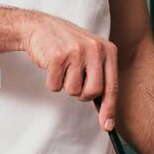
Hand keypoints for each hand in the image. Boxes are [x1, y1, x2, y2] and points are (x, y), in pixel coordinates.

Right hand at [22, 12, 117, 130]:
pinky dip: (52, 81)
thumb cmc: (68, 45)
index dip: (110, 109)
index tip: (108, 126)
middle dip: (81, 94)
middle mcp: (95, 49)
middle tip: (74, 80)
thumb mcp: (91, 55)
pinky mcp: (58, 57)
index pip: (112, 86)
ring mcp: (77, 52)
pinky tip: (52, 66)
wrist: (41, 27)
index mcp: (108, 50)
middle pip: (93, 93)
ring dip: (65, 85)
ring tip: (63, 68)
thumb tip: (107, 115)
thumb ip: (100, 79)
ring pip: (73, 92)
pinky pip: (56, 86)